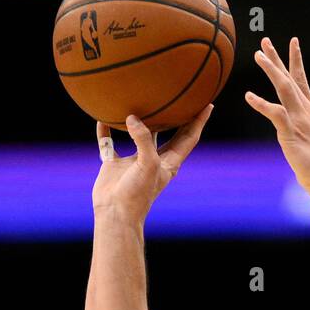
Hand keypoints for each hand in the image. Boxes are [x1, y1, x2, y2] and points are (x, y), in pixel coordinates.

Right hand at [92, 104, 213, 224]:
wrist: (115, 214)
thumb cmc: (137, 194)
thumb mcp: (147, 164)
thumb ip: (143, 139)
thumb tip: (133, 118)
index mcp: (169, 162)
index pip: (189, 137)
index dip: (198, 121)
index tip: (208, 104)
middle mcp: (153, 159)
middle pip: (169, 133)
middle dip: (176, 116)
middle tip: (181, 96)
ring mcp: (134, 161)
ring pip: (138, 135)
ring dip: (139, 120)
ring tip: (141, 99)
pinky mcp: (115, 165)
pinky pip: (109, 143)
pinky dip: (105, 131)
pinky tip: (101, 117)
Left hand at [245, 37, 309, 197]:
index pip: (301, 78)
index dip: (296, 59)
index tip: (293, 41)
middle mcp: (305, 109)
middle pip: (289, 77)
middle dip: (278, 58)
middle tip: (265, 41)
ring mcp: (298, 118)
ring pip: (284, 88)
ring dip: (271, 70)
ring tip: (258, 56)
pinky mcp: (290, 131)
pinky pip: (275, 113)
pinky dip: (261, 104)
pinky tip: (249, 96)